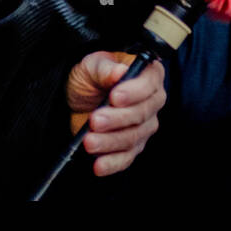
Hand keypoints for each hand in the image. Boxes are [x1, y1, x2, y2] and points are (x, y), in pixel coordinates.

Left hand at [65, 51, 165, 176]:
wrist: (78, 99)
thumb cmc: (91, 77)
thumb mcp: (92, 65)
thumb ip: (105, 68)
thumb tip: (119, 72)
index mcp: (148, 75)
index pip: (150, 84)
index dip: (134, 92)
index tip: (114, 97)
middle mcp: (152, 101)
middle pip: (142, 114)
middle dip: (117, 119)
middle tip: (95, 120)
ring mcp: (145, 126)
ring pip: (133, 138)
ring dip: (110, 142)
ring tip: (89, 141)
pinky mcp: (133, 146)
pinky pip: (127, 158)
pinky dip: (112, 163)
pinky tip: (98, 165)